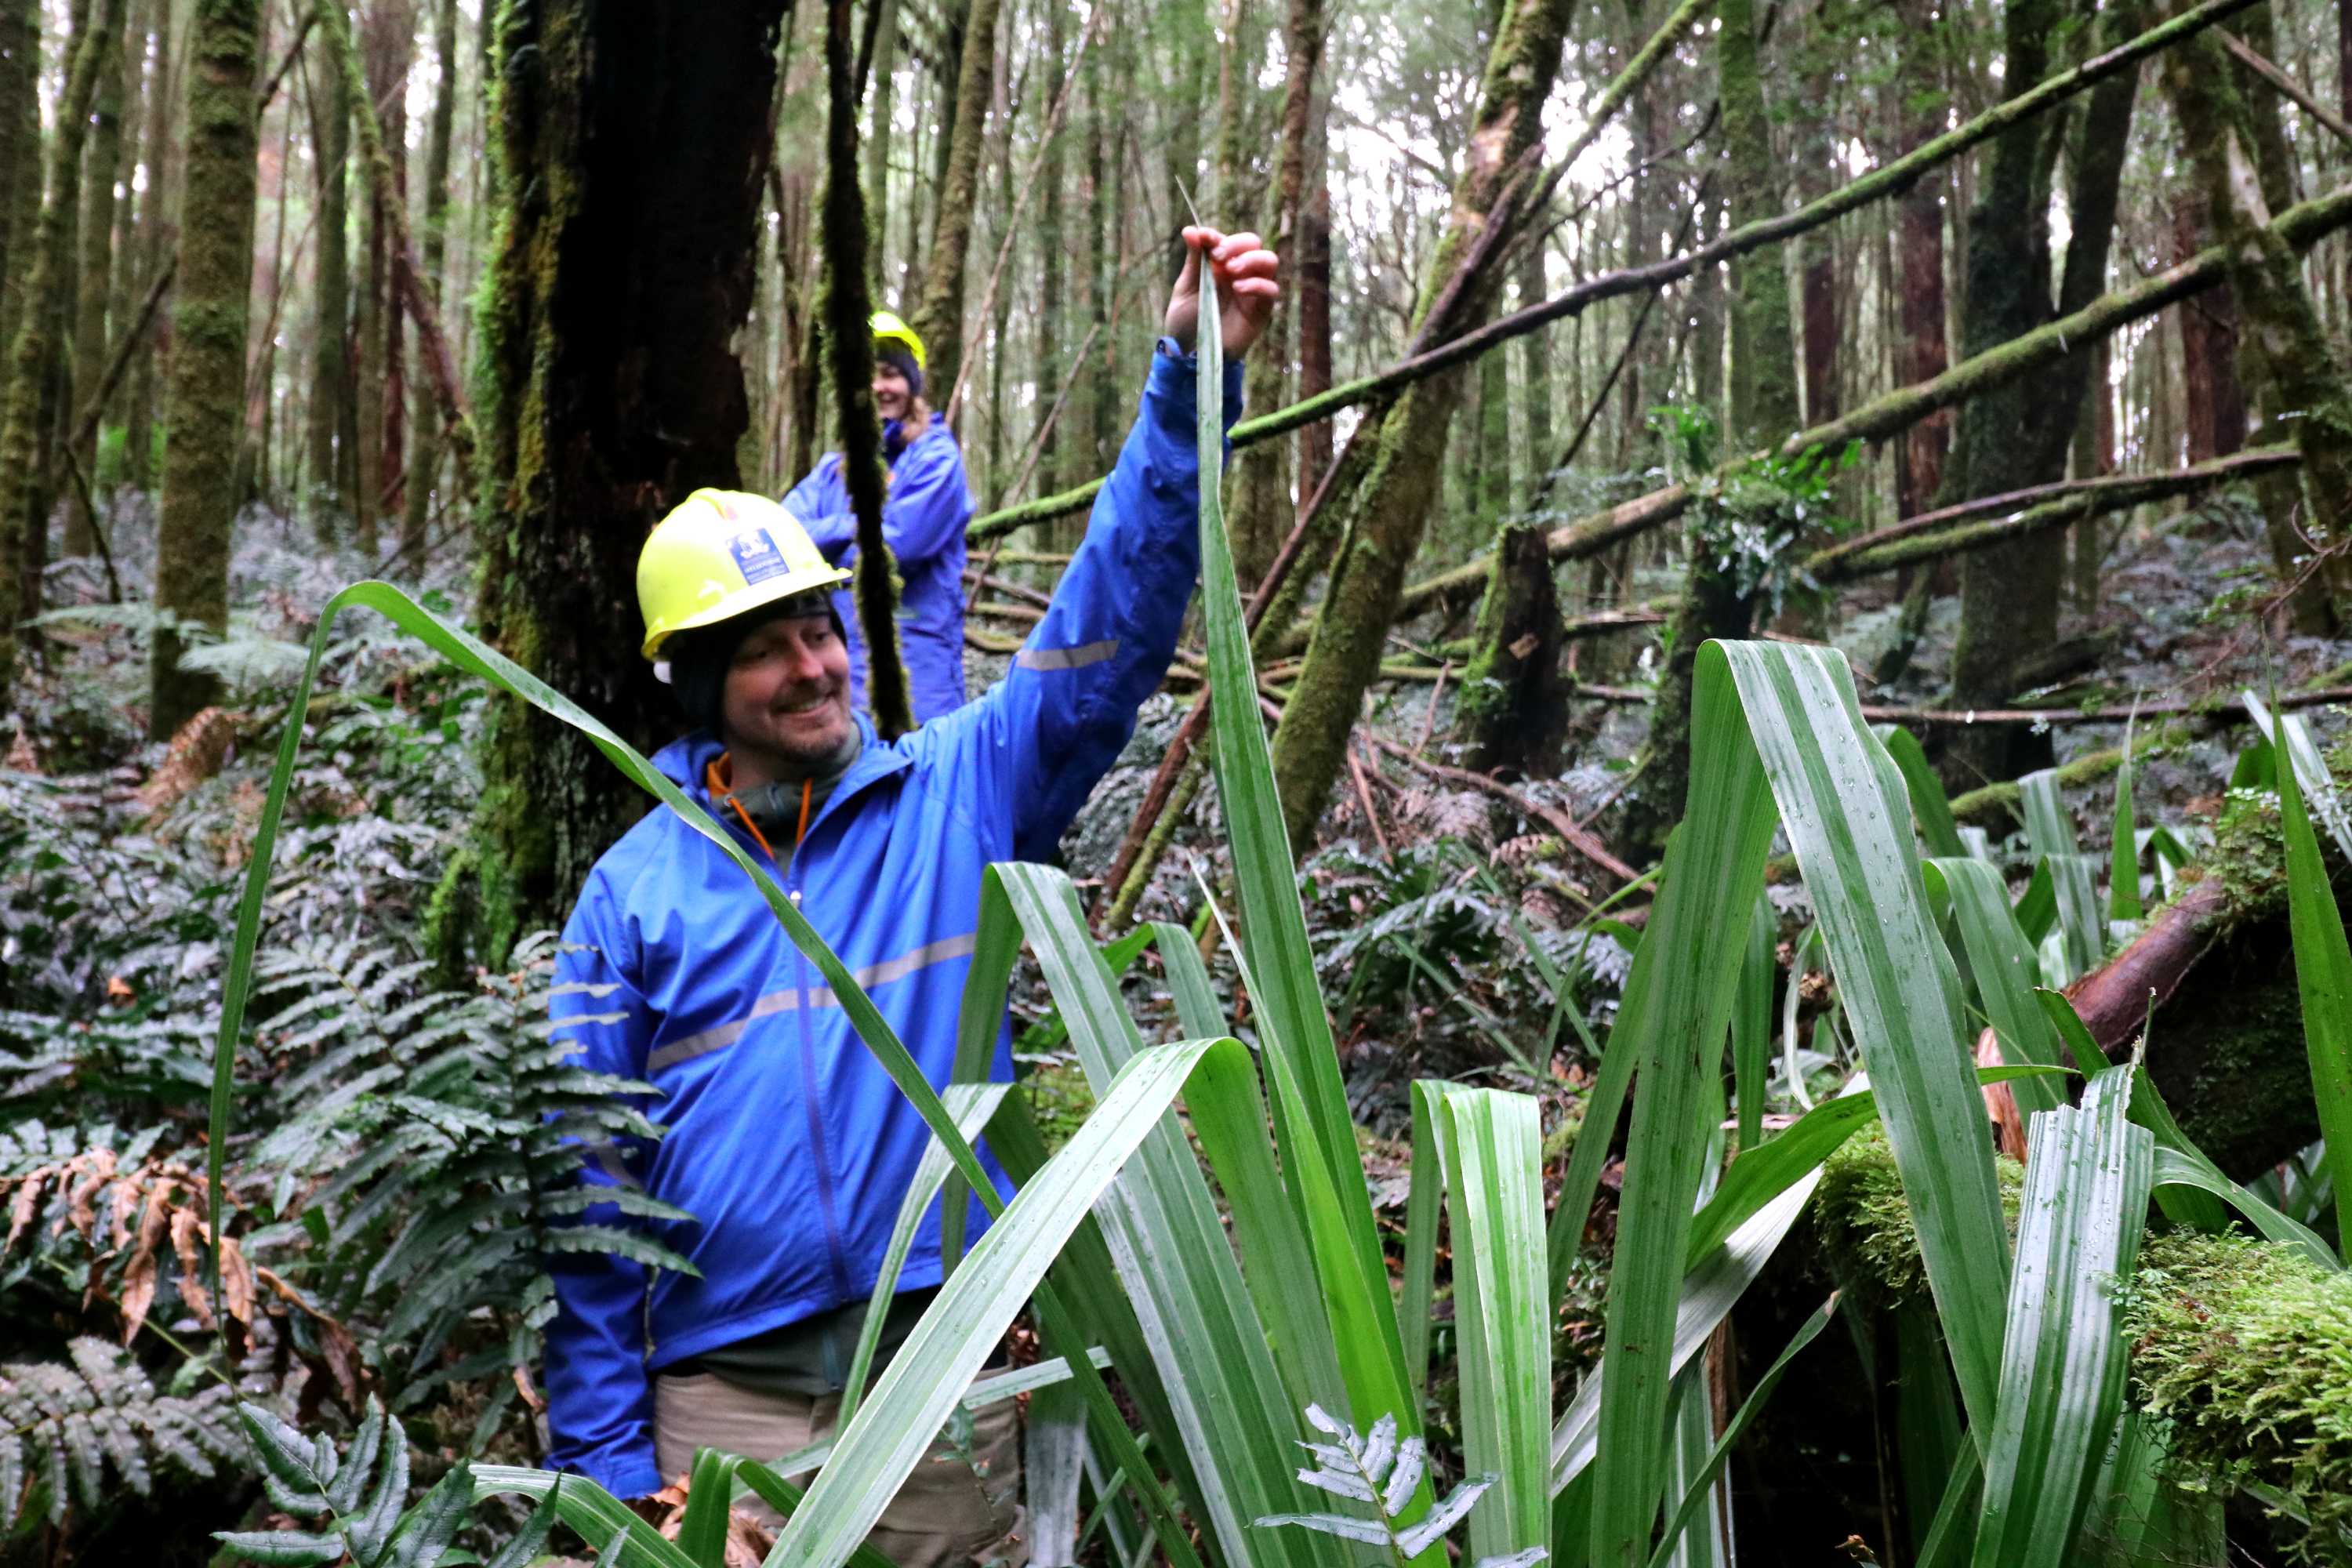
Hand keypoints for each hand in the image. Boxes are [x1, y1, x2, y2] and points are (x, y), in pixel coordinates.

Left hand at [1164, 227, 1281, 358]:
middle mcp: (1239, 274)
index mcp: (1220, 265)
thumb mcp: (1186, 288)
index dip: (1217, 236)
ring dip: (1251, 259)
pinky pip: (1271, 289)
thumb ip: (1194, 260)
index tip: (1204, 238)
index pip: (1228, 240)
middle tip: (1218, 257)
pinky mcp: (1261, 310)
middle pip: (1253, 243)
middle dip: (1237, 244)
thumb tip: (1191, 229)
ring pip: (1269, 261)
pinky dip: (1257, 284)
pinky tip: (1238, 289)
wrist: (1191, 354)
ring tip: (1232, 271)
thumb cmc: (1186, 322)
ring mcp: (1252, 290)